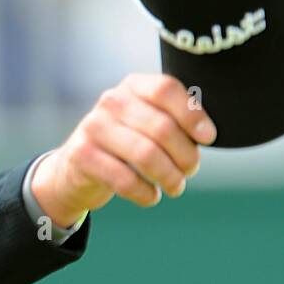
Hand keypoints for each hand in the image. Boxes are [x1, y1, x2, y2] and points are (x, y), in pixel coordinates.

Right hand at [30, 73, 216, 228]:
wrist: (74, 169)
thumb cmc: (123, 145)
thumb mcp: (144, 123)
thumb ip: (171, 119)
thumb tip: (207, 135)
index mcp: (133, 86)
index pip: (166, 89)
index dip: (192, 114)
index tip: (208, 138)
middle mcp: (111, 101)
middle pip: (161, 128)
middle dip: (185, 155)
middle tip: (191, 170)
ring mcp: (93, 127)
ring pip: (146, 155)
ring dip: (169, 176)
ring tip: (176, 187)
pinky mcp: (82, 156)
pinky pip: (124, 180)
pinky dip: (145, 193)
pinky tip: (152, 197)